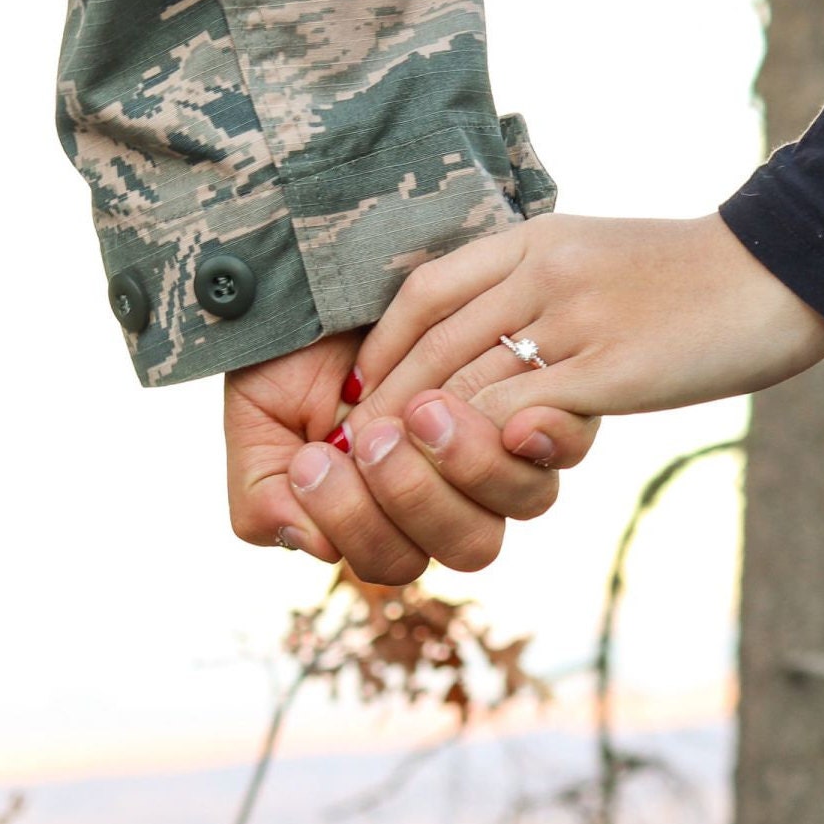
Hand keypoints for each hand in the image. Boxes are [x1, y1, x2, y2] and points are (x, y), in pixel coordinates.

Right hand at [224, 331, 598, 583]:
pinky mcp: (544, 398)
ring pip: (523, 501)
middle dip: (416, 496)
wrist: (339, 265)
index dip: (360, 522)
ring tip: (424, 407)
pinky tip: (510, 414)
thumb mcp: (260, 422)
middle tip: (373, 435)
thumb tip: (311, 545)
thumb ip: (264, 496)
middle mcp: (456, 494)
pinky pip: (563, 443)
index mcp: (387, 514)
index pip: (392, 559)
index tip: (318, 457)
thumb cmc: (292, 351)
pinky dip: (539, 436)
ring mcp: (506, 451)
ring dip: (471, 464)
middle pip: (469, 545)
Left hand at [344, 214, 823, 439]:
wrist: (784, 268)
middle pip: (433, 342)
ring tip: (388, 472)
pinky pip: (522, 409)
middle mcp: (544, 270)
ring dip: (418, 433)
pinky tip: (458, 470)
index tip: (360, 391)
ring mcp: (577, 317)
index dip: (382, 346)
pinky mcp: (613, 367)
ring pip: (465, 381)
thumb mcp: (603, 257)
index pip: (427, 290)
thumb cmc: (696, 277)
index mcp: (537, 239)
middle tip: (352, 452)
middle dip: (384, 403)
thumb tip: (501, 344)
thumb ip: (545, 292)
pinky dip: (478, 443)